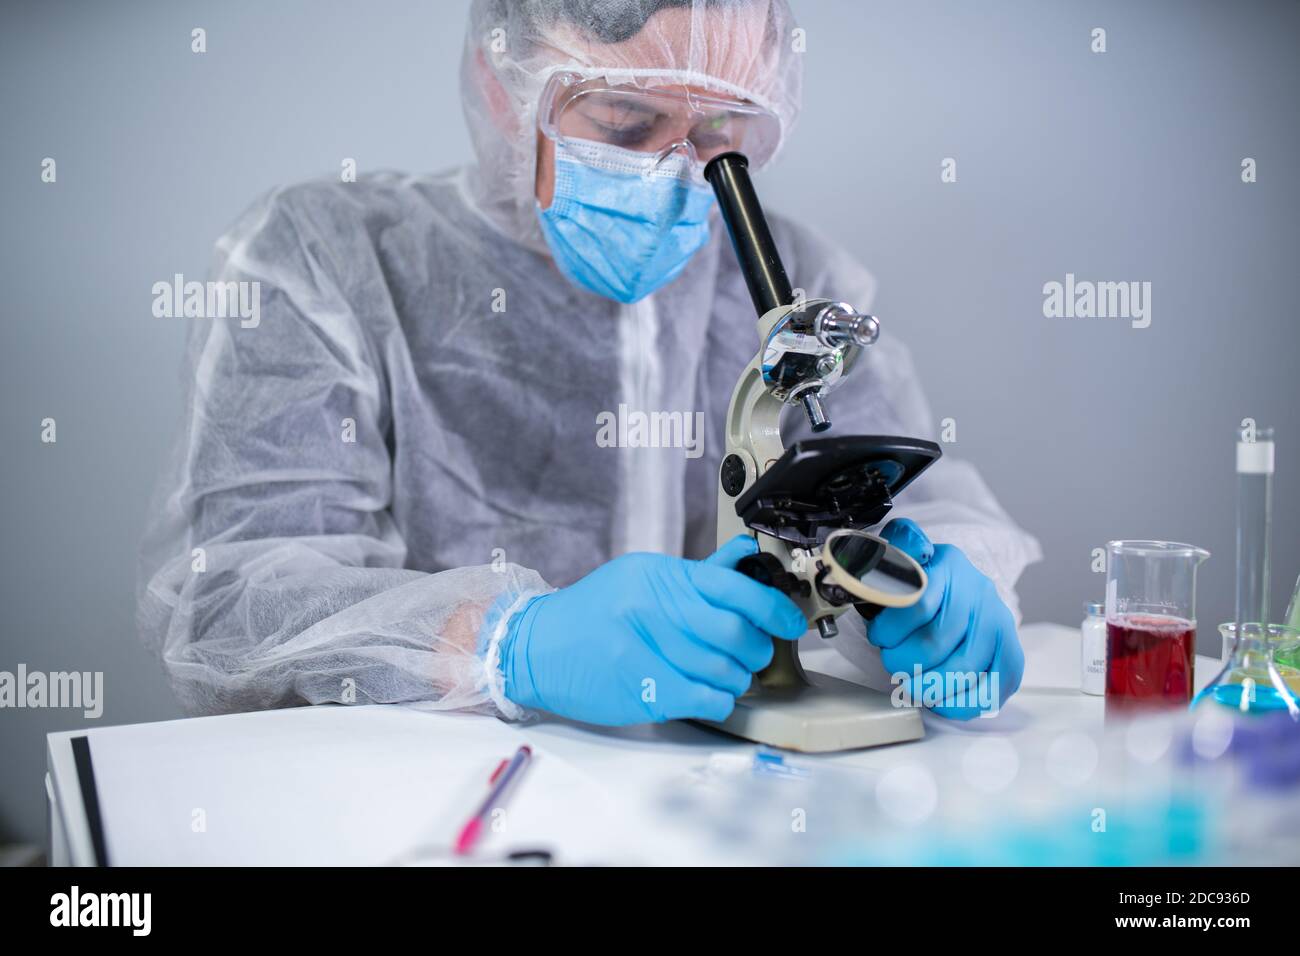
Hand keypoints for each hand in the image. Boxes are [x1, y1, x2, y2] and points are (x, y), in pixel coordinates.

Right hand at [500, 535, 807, 724]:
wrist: (535, 646)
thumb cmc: (593, 613)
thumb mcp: (643, 579)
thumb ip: (697, 574)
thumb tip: (745, 555)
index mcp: (658, 576)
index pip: (733, 586)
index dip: (773, 607)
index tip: (791, 622)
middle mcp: (651, 607)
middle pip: (734, 633)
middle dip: (756, 650)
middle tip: (753, 654)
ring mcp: (643, 648)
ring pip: (723, 670)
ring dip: (737, 678)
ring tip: (727, 675)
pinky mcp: (638, 687)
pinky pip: (704, 697)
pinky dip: (719, 698)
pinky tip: (710, 692)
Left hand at [865, 519, 1022, 718]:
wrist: (959, 586)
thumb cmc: (920, 580)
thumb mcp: (901, 553)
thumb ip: (889, 549)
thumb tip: (873, 551)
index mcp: (948, 564)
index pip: (917, 602)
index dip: (890, 630)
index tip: (878, 637)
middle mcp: (978, 592)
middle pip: (936, 641)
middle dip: (902, 661)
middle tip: (892, 663)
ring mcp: (998, 622)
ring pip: (962, 668)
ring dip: (927, 685)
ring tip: (910, 684)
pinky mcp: (1011, 652)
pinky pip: (993, 688)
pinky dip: (961, 703)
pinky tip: (940, 700)